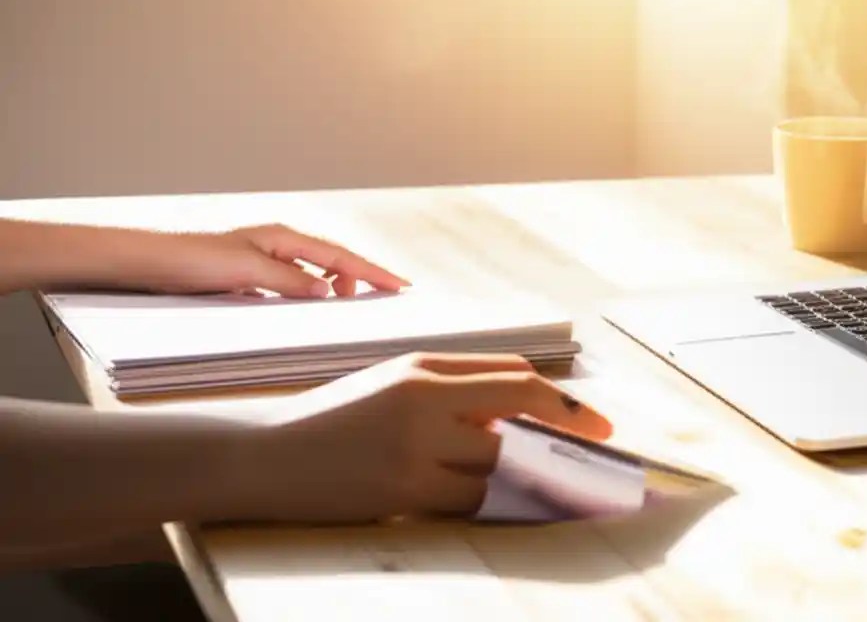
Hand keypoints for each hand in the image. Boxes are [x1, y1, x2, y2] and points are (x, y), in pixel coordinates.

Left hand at [131, 224, 407, 297]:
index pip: (339, 257)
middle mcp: (277, 245)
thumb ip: (290, 281)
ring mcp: (263, 259)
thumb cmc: (194, 261)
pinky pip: (292, 285)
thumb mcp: (247, 271)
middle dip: (362, 277)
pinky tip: (310, 307)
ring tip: (350, 305)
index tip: (400, 284)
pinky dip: (310, 294)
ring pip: (313, 273)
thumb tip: (329, 290)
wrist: (151, 264)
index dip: (372, 271)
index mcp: (283, 238)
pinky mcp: (249, 276)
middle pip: (332, 261)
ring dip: (335, 286)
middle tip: (384, 297)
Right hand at [236, 353, 612, 521]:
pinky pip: (472, 501)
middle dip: (564, 437)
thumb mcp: (394, 382)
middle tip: (597, 458)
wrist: (266, 457)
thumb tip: (523, 413)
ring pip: (501, 465)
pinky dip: (490, 503)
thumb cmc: (336, 418)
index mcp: (424, 367)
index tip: (597, 424)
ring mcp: (415, 449)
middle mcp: (424, 402)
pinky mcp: (404, 492)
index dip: (564, 402)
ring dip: (525, 477)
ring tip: (541, 485)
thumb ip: (456, 389)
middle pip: (520, 414)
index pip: (517, 376)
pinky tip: (494, 502)